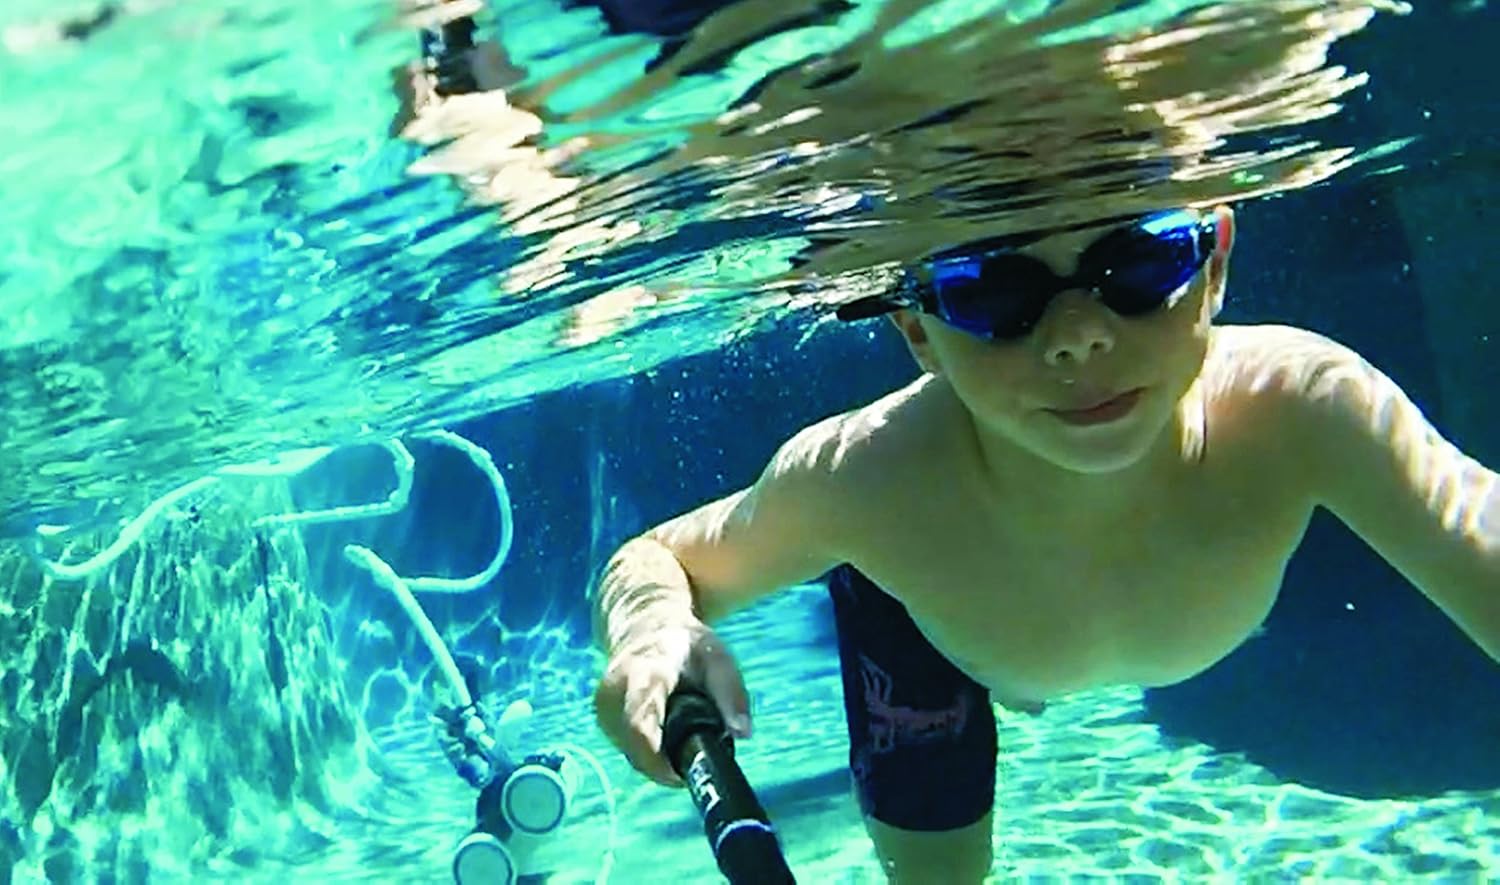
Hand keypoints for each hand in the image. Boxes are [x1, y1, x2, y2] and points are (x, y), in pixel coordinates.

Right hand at [593, 620, 751, 786]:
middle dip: (666, 764)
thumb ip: (732, 694)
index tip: (682, 775)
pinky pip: (628, 748)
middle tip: (694, 756)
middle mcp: (615, 692)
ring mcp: (605, 707)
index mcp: (644, 674)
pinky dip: (648, 750)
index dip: (658, 760)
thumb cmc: (685, 645)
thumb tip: (742, 733)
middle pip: (635, 748)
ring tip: (682, 733)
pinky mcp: (603, 718)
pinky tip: (664, 731)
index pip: (640, 725)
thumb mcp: (717, 658)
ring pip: (632, 753)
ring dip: (658, 758)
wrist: (645, 626)